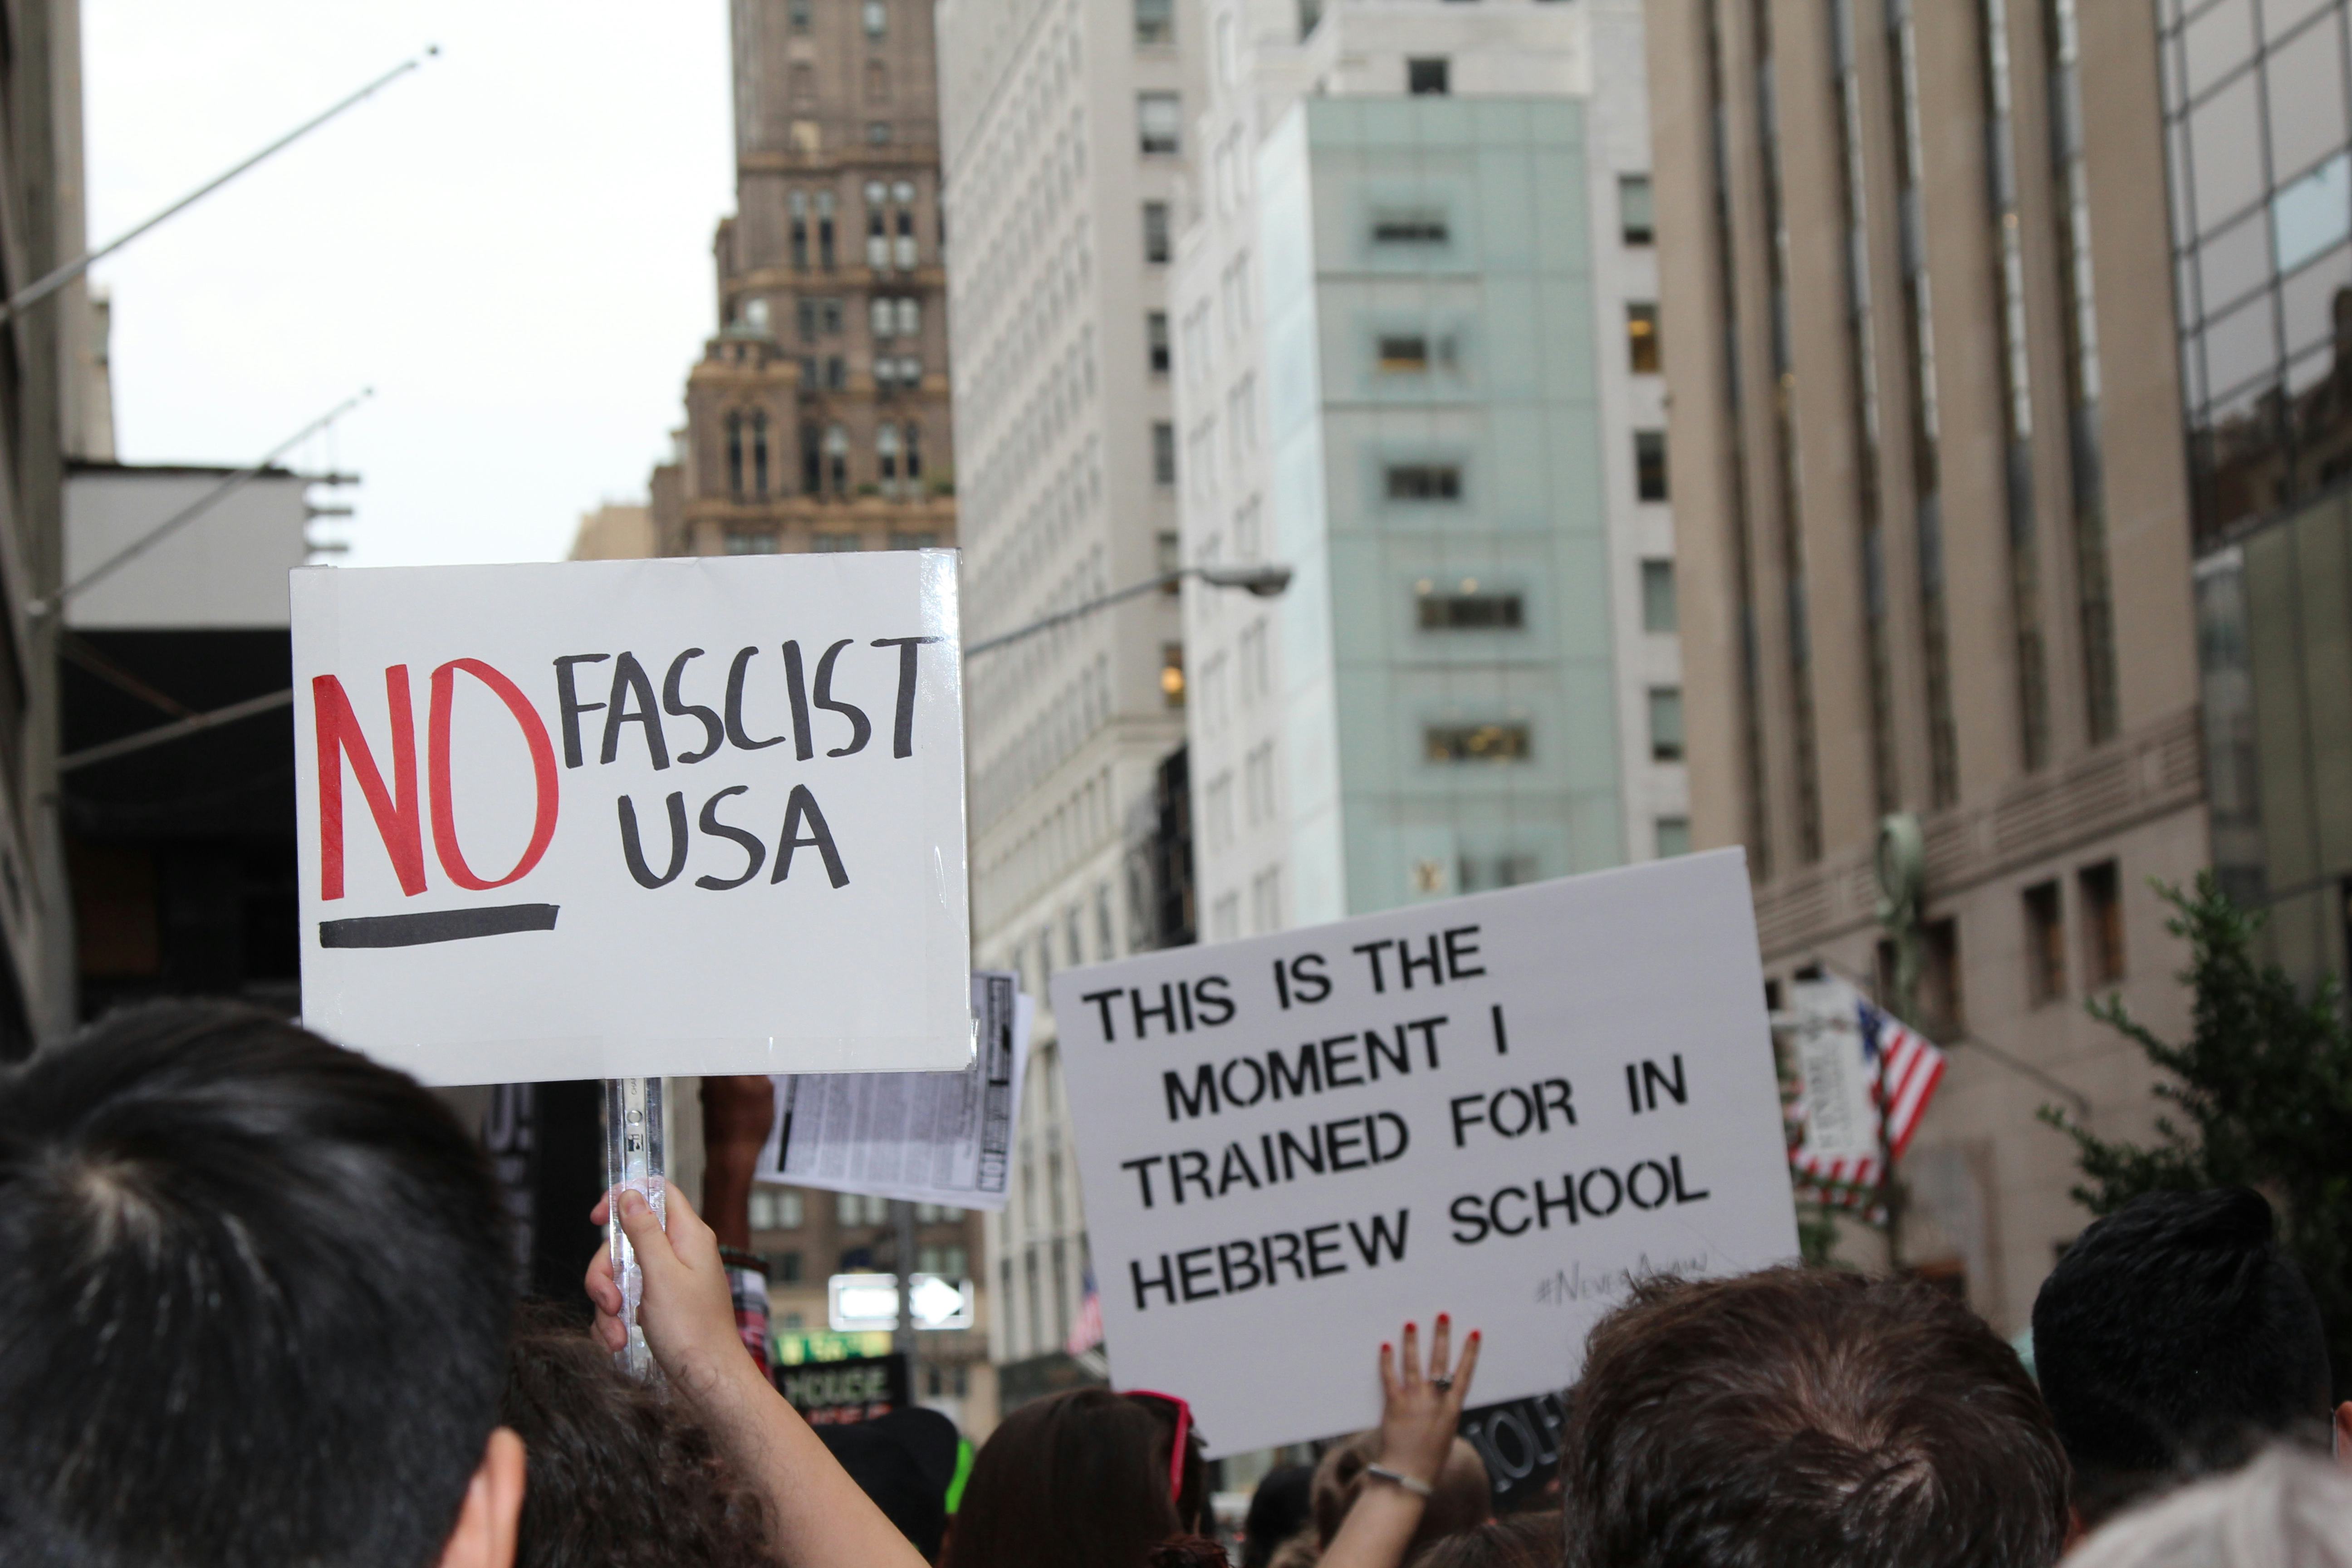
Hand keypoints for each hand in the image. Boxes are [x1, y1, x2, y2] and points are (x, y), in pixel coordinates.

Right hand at [585, 1182, 754, 1404]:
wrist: (707, 1381)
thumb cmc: (693, 1331)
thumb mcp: (661, 1275)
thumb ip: (644, 1231)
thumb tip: (630, 1193)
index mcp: (688, 1236)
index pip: (657, 1193)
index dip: (625, 1196)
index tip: (598, 1217)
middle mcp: (679, 1254)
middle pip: (626, 1240)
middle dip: (606, 1272)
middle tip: (609, 1300)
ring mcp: (668, 1281)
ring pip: (620, 1275)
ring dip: (607, 1305)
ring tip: (616, 1334)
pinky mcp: (658, 1306)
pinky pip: (623, 1302)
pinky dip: (613, 1322)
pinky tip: (617, 1343)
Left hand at [1374, 1314, 1479, 1487]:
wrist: (1408, 1477)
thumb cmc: (1430, 1461)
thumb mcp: (1445, 1435)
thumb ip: (1444, 1413)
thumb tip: (1442, 1399)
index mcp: (1452, 1409)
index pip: (1464, 1374)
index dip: (1470, 1352)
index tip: (1474, 1333)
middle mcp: (1435, 1401)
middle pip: (1440, 1362)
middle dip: (1441, 1336)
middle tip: (1442, 1315)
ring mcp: (1414, 1402)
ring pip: (1413, 1364)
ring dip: (1412, 1341)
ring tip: (1411, 1322)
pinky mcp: (1394, 1405)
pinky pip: (1390, 1378)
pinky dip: (1387, 1361)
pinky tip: (1385, 1345)